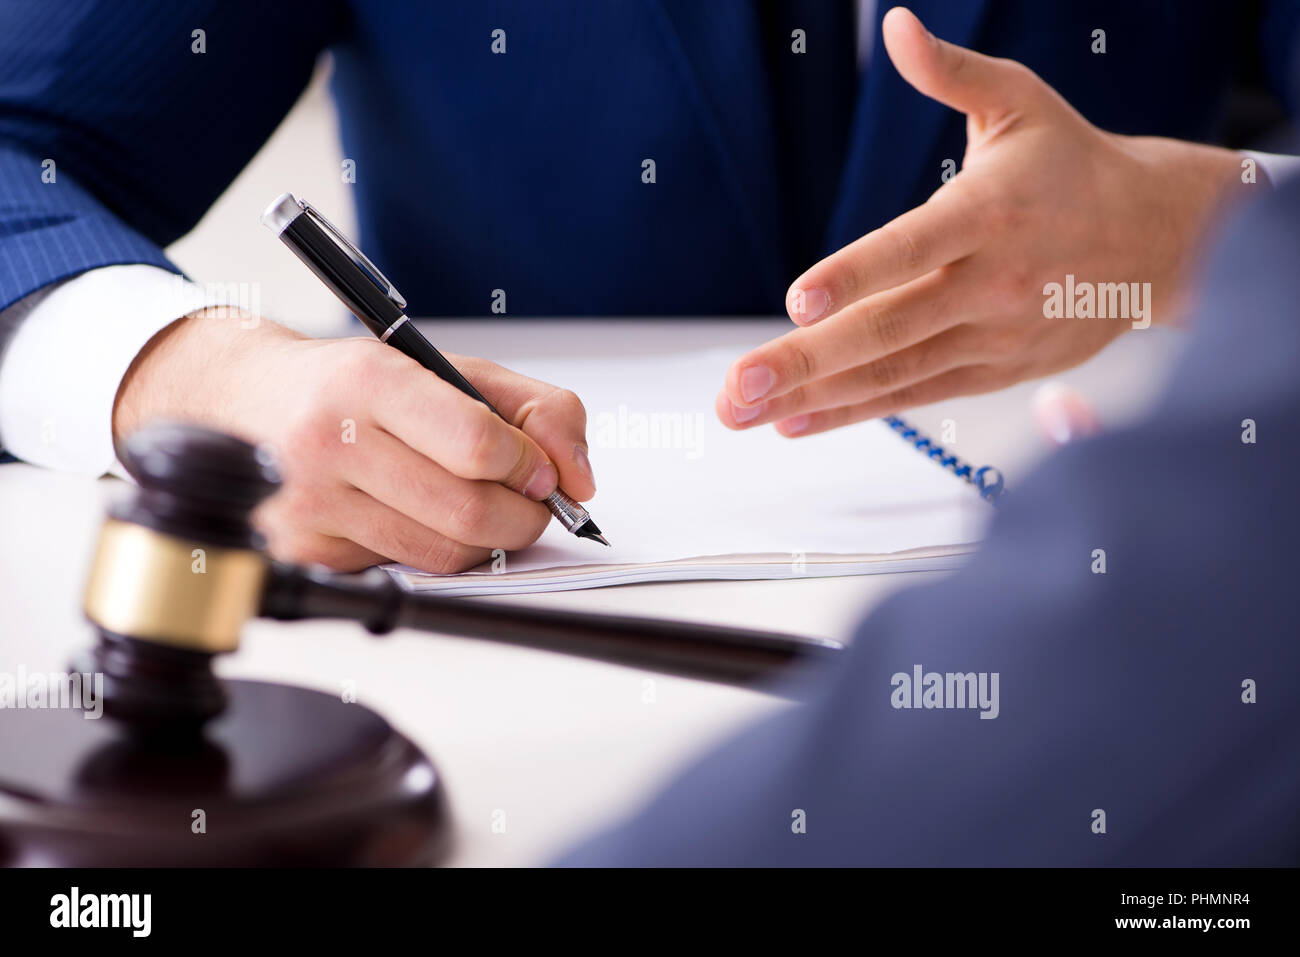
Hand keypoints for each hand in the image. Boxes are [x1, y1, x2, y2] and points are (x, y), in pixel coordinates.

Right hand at [112, 309, 595, 571]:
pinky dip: (430, 553)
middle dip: (522, 517)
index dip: (528, 466)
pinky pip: (402, 572)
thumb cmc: (354, 385)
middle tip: (528, 503)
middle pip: (467, 513)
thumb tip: (578, 479)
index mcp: (370, 382)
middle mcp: (330, 442)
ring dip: (483, 541)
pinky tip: (415, 516)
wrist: (246, 400)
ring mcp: (310, 504)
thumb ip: (536, 408)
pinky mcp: (304, 552)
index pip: (476, 444)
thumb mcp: (450, 367)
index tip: (539, 469)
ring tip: (476, 506)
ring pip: (441, 554)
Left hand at [719, 6, 1246, 437]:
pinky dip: (854, 411)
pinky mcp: (995, 371)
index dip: (855, 275)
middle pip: (889, 327)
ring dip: (814, 398)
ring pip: (893, 373)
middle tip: (738, 388)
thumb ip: (951, 72)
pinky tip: (795, 422)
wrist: (1162, 240)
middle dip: (806, 361)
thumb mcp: (1021, 103)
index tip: (799, 301)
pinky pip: (915, 396)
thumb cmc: (1075, 166)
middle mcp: (991, 281)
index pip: (912, 247)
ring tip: (745, 413)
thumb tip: (895, 26)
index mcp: (990, 211)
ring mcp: (992, 334)